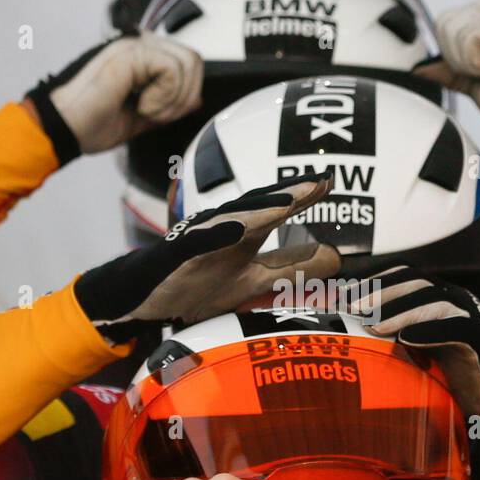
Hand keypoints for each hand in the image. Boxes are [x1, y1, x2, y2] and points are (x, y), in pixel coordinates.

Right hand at [25, 32, 201, 160]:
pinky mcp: (130, 52)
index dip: (185, 96)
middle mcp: (139, 43)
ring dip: (172, 99)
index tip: (159, 116)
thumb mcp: (142, 116)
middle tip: (156, 115)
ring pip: (188, 63)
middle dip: (184, 98)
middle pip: (193, 61)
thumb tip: (195, 100)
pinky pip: (171, 70)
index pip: (188, 64)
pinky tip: (140, 106)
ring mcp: (134, 44)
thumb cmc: (91, 123)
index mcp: (141, 55)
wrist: (63, 128)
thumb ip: (168, 104)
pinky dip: (162, 97)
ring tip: (145, 111)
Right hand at [75, 175, 340, 338]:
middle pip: (260, 208)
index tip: (330, 182)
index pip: (277, 212)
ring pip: (232, 221)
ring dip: (260, 209)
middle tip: (319, 182)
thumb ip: (292, 269)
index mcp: (244, 235)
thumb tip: (336, 259)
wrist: (142, 298)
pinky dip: (214, 235)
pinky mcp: (178, 256)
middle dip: (289, 195)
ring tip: (288, 201)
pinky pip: (196, 244)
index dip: (303, 197)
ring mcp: (201, 240)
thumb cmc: (196, 285)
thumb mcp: (254, 283)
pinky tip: (234, 230)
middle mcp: (225, 230)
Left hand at [350, 266, 479, 449]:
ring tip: (371, 323)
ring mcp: (472, 316)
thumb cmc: (466, 379)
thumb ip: (400, 343)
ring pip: (433, 298)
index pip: (402, 278)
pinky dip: (430, 329)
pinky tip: (405, 338)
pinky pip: (456, 327)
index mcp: (440, 300)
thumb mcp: (427, 355)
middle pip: (414, 282)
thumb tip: (356, 341)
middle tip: (350, 306)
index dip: (372, 281)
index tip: (343, 295)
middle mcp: (456, 300)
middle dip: (379, 291)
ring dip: (399, 308)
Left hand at [414, 0, 479, 147]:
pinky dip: (477, 62)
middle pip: (444, 24)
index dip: (454, 55)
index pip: (445, 24)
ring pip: (452, 31)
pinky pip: (468, 39)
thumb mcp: (472, 83)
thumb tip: (418, 70)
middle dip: (458, 58)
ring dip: (468, 62)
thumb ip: (448, 71)